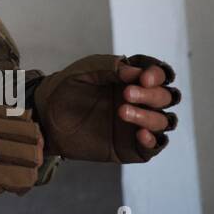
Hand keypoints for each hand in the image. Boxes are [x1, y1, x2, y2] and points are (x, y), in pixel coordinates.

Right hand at [0, 106, 43, 213]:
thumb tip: (28, 118)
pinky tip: (16, 190)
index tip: (31, 141)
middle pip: (30, 134)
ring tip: (25, 176)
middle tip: (33, 162)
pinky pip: (21, 178)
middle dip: (37, 150)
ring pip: (30, 156)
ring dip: (32, 168)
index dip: (30, 129)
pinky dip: (24, 185)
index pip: (19, 115)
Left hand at [33, 53, 179, 162]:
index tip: (143, 78)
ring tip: (123, 112)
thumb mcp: (83, 71)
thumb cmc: (66, 89)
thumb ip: (108, 66)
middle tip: (127, 94)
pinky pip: (154, 146)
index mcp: (132, 78)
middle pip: (167, 96)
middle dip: (152, 94)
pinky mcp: (132, 147)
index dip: (157, 74)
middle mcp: (141, 100)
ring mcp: (138, 124)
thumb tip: (136, 71)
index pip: (159, 73)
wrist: (46, 117)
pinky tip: (141, 134)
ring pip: (165, 120)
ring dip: (151, 116)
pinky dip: (153, 141)